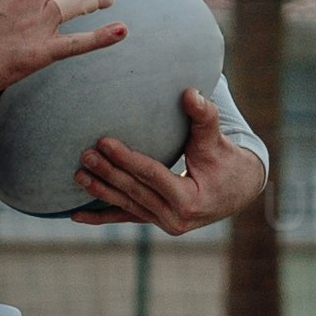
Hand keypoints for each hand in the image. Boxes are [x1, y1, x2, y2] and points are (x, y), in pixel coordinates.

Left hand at [75, 88, 266, 232]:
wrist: (239, 189)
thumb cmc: (227, 161)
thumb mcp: (216, 140)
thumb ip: (204, 117)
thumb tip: (191, 92)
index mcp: (190, 201)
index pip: (151, 175)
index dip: (127, 158)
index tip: (103, 141)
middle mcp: (175, 219)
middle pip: (134, 191)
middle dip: (108, 173)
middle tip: (84, 154)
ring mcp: (164, 223)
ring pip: (127, 205)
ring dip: (101, 190)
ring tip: (77, 174)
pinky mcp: (156, 221)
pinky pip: (126, 218)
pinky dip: (102, 216)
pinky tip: (76, 215)